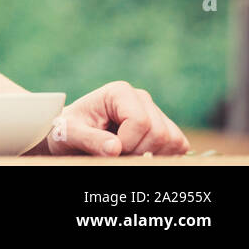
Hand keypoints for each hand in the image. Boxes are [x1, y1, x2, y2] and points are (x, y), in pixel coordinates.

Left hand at [34, 81, 190, 155]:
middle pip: (160, 133)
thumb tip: (115, 148)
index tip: (108, 147)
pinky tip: (139, 153)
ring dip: (150, 154)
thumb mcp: (70, 133)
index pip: (140, 121)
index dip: (127, 142)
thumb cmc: (69, 130)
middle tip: (116, 152)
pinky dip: (162, 156)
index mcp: (119, 92)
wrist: (74, 134)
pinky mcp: (165, 128)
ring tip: (126, 152)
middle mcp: (141, 98)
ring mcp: (156, 112)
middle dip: (138, 151)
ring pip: (173, 140)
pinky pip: (179, 146)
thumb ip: (90, 139)